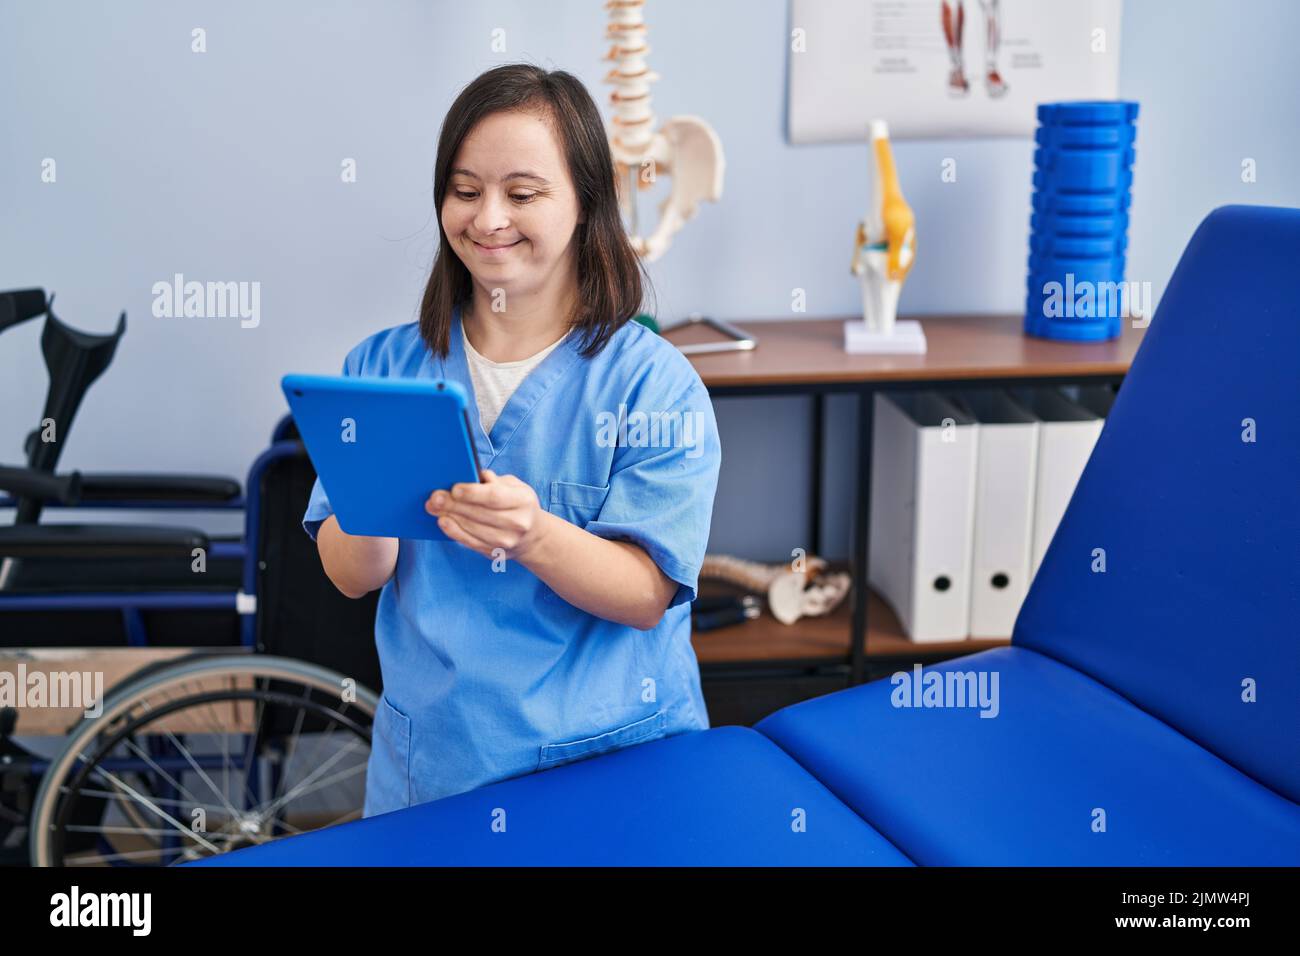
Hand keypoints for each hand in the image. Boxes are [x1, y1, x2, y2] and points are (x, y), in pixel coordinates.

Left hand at [425, 469, 550, 560]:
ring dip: (450, 517)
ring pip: (472, 529)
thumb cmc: (518, 504)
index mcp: (524, 502)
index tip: (454, 488)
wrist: (532, 536)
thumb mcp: (515, 486)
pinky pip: (470, 542)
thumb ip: (495, 481)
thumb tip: (472, 476)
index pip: (495, 497)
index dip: (473, 493)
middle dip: (454, 505)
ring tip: (434, 507)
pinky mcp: (496, 553)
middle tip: (435, 497)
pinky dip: (454, 531)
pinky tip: (443, 521)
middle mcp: (517, 523)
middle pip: (480, 513)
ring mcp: (507, 541)